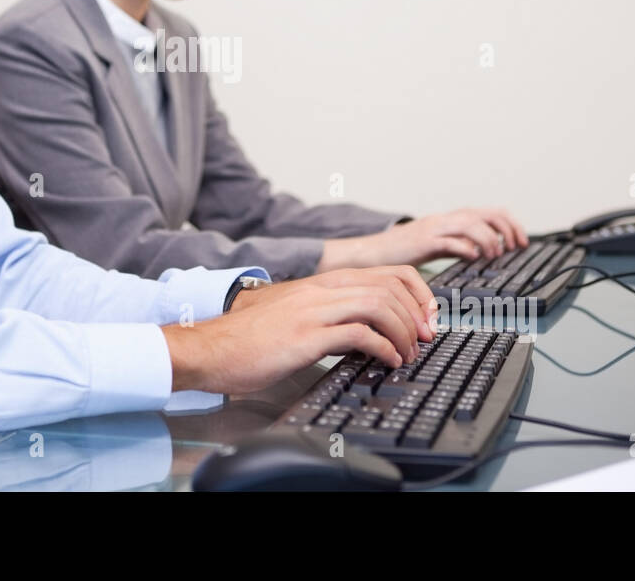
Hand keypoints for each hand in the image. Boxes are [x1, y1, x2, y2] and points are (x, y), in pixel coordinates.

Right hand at [163, 267, 436, 394]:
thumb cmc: (247, 338)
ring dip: (403, 331)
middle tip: (425, 339)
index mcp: (321, 283)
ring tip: (409, 353)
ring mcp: (313, 310)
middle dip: (417, 313)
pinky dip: (384, 348)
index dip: (416, 293)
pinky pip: (359, 334)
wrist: (209, 348)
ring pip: (379, 304)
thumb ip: (329, 319)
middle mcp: (321, 290)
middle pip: (389, 285)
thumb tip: (364, 336)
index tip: (426, 319)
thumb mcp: (295, 317)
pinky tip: (388, 362)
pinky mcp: (306, 335)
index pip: (386, 272)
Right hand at [318, 207, 528, 271]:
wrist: (367, 254)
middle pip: (483, 214)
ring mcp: (432, 228)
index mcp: (446, 220)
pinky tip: (474, 257)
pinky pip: (450, 241)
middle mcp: (442, 220)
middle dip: (506, 228)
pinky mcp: (423, 241)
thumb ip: (452, 246)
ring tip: (495, 254)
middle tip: (516, 246)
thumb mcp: (431, 247)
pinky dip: (466, 247)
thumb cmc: (397, 254)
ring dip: (489, 239)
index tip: (520, 241)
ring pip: (470, 224)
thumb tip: (476, 253)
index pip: (486, 212)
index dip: (508, 224)